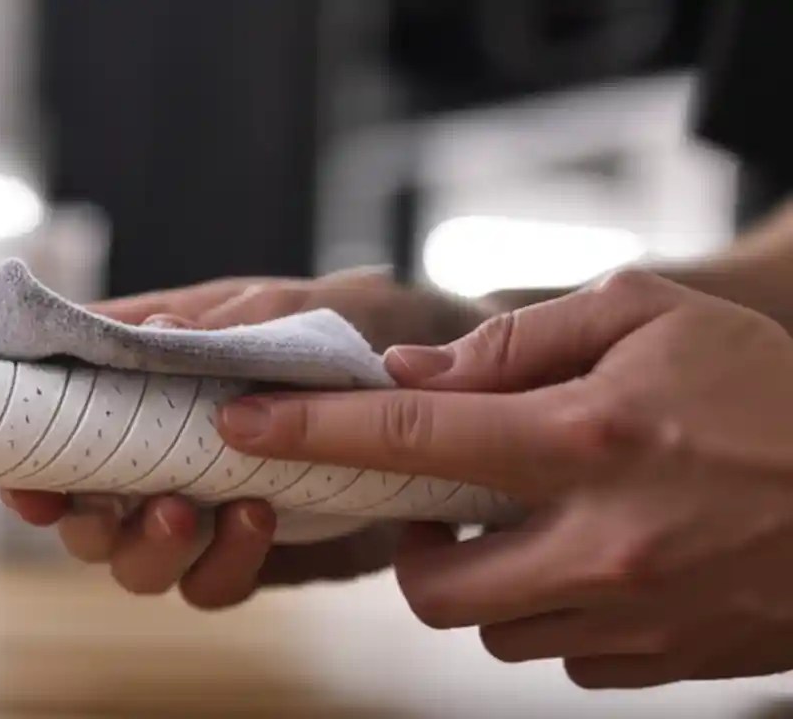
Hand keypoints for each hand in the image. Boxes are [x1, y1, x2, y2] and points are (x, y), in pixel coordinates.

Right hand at [2, 268, 491, 607]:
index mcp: (154, 380)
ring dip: (146, 546)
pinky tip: (256, 521)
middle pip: (83, 508)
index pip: (64, 420)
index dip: (30, 452)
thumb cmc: (373, 323)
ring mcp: (210, 502)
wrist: (466, 386)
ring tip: (189, 512)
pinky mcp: (256, 548)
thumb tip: (152, 333)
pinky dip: (221, 565)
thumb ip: (222, 326)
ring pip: (136, 558)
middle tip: (104, 503)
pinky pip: (212, 583)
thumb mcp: (295, 305)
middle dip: (81, 517)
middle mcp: (169, 447)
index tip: (20, 472)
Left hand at [216, 270, 792, 686]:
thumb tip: (419, 372)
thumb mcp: (650, 316)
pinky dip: (551, 611)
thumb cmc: (766, 387)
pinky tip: (597, 561)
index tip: (240, 425)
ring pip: (489, 628)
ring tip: (535, 522)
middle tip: (446, 499)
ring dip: (485, 577)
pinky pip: (558, 655)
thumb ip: (524, 342)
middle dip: (414, 545)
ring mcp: (630, 618)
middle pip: (427, 581)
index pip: (411, 438)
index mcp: (585, 441)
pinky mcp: (661, 664)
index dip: (311, 432)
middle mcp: (597, 544)